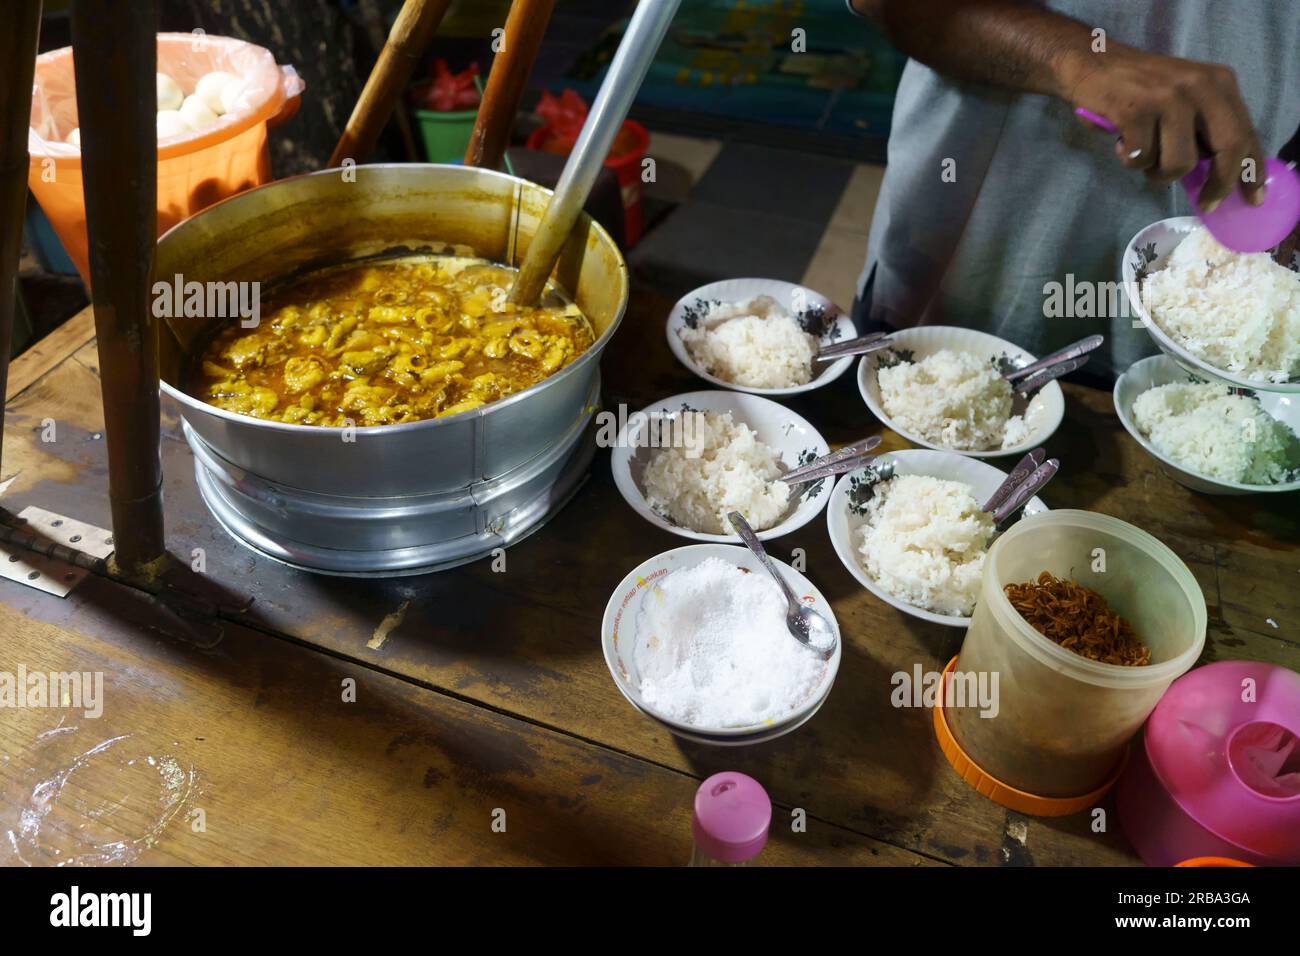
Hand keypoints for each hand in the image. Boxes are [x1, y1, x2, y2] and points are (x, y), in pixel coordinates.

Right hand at [1066, 48, 1265, 210]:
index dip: (1251, 170)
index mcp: (1219, 83)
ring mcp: (1169, 98)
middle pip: (1228, 147)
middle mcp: (1201, 87)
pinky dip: (1130, 160)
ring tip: (1145, 156)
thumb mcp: (1187, 99)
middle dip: (1219, 183)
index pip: (1246, 132)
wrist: (1096, 64)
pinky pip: (1142, 159)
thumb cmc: (1141, 89)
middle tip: (1206, 202)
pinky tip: (1123, 144)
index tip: (1253, 198)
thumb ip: (1206, 128)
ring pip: (1180, 162)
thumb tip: (1219, 174)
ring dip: (1159, 172)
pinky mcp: (1137, 110)